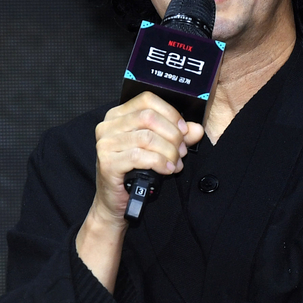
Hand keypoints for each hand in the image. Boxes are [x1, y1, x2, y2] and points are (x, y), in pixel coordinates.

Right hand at [76, 92, 202, 289]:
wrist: (116, 202)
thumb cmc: (134, 173)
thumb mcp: (158, 149)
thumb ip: (177, 136)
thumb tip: (196, 129)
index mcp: (118, 115)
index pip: (147, 100)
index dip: (171, 113)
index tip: (184, 130)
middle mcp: (108, 126)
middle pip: (149, 117)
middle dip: (172, 134)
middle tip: (182, 151)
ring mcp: (105, 144)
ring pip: (147, 137)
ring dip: (168, 151)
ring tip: (175, 163)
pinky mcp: (107, 162)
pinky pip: (140, 156)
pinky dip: (159, 162)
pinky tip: (167, 170)